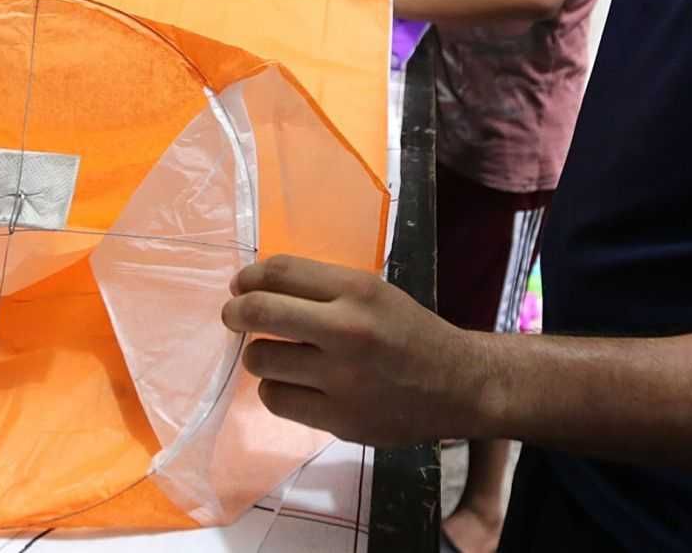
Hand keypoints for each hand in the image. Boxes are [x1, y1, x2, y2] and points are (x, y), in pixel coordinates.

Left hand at [221, 255, 487, 446]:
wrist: (457, 385)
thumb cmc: (409, 332)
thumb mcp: (374, 294)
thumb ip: (321, 289)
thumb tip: (255, 288)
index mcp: (358, 291)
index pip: (280, 272)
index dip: (250, 277)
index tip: (241, 286)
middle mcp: (347, 331)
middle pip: (260, 312)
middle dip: (236, 312)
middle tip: (234, 315)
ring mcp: (341, 379)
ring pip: (261, 360)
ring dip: (261, 355)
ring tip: (279, 355)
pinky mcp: (338, 419)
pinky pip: (276, 399)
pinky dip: (277, 389)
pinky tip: (294, 384)